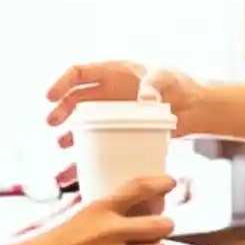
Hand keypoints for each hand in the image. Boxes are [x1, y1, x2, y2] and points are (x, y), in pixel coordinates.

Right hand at [0, 176, 175, 244]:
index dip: (161, 183)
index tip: (171, 183)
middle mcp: (111, 232)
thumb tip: (124, 210)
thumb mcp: (76, 217)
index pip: (140, 188)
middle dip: (164, 227)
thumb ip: (102, 215)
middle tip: (159, 229)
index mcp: (99, 209)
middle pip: (161, 225)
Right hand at [46, 61, 204, 147]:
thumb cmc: (180, 85)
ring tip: (62, 144)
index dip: (61, 82)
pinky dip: (84, 158)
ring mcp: (112, 114)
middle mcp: (108, 93)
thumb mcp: (167, 79)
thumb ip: (155, 85)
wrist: (194, 108)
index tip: (50, 97)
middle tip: (52, 123)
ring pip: (82, 123)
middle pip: (76, 99)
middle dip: (61, 110)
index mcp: (112, 72)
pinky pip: (97, 145)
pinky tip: (74, 172)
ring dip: (69, 133)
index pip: (79, 72)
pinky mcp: (120, 133)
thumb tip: (144, 100)